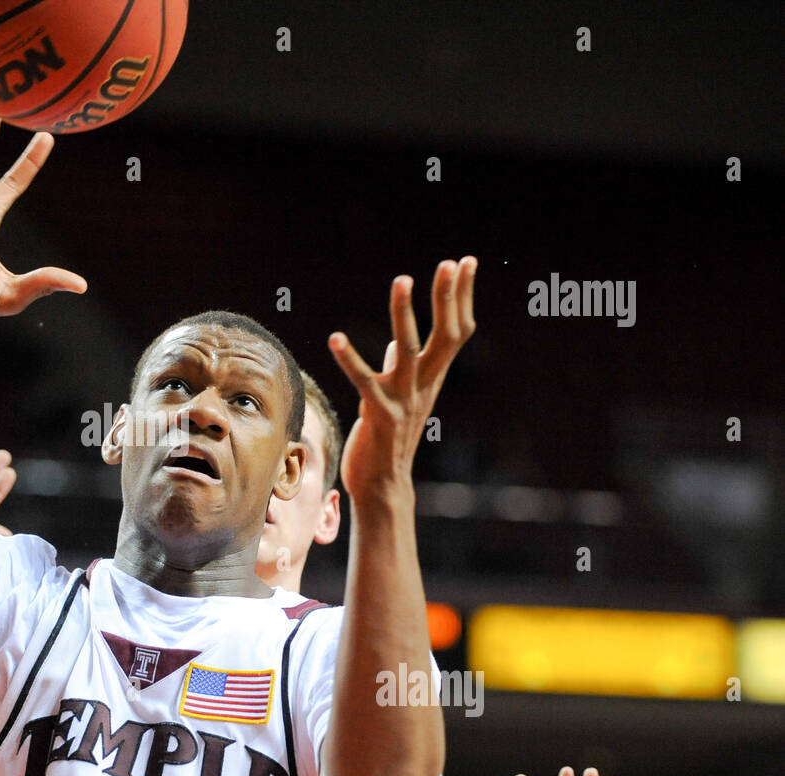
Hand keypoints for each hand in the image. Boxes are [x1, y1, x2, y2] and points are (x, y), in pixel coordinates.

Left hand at [328, 257, 476, 501]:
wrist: (383, 487)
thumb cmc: (388, 440)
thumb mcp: (400, 399)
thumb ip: (401, 369)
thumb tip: (397, 343)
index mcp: (432, 380)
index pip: (456, 332)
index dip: (462, 298)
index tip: (467, 262)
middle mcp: (424, 387)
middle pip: (445, 336)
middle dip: (448, 298)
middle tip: (451, 262)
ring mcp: (403, 400)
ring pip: (409, 350)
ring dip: (405, 314)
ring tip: (402, 280)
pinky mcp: (378, 415)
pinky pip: (364, 381)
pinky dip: (350, 359)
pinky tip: (335, 337)